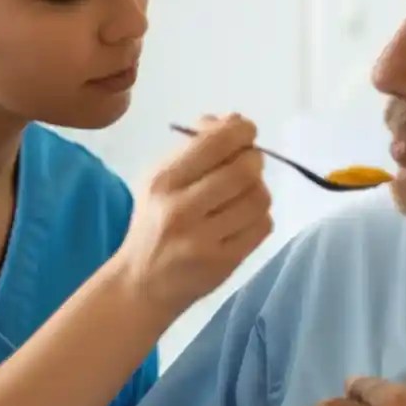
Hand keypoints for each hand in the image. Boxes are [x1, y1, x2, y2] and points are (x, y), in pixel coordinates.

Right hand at [111, 114, 272, 316]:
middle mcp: (181, 210)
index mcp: (163, 182)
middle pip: (244, 171)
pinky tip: (243, 219)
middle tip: (248, 163)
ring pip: (258, 198)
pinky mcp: (224, 263)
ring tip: (243, 195)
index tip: (246, 131)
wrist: (142, 284)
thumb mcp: (159, 180)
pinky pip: (263, 226)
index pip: (215, 143)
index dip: (242, 131)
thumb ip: (194, 148)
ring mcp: (204, 240)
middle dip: (254, 160)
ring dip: (258, 190)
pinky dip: (260, 216)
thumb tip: (232, 120)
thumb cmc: (153, 223)